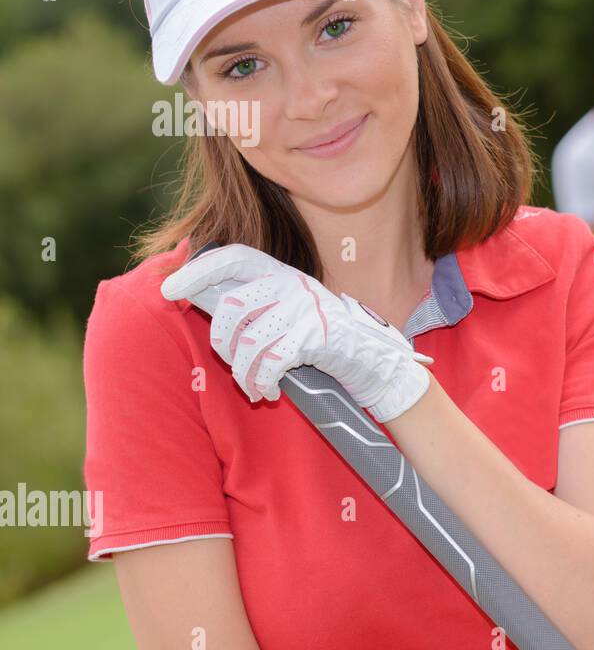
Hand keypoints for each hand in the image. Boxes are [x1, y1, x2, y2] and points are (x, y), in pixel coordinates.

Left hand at [161, 244, 432, 422]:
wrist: (370, 359)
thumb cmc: (319, 338)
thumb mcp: (288, 309)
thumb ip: (253, 301)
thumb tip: (199, 298)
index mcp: (281, 272)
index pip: (234, 257)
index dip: (198, 270)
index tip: (168, 290)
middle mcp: (292, 283)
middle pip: (232, 306)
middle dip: (221, 343)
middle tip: (230, 364)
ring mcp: (305, 308)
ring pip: (247, 340)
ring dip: (242, 373)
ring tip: (252, 387)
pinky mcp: (316, 337)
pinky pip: (270, 362)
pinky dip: (262, 382)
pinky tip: (268, 392)